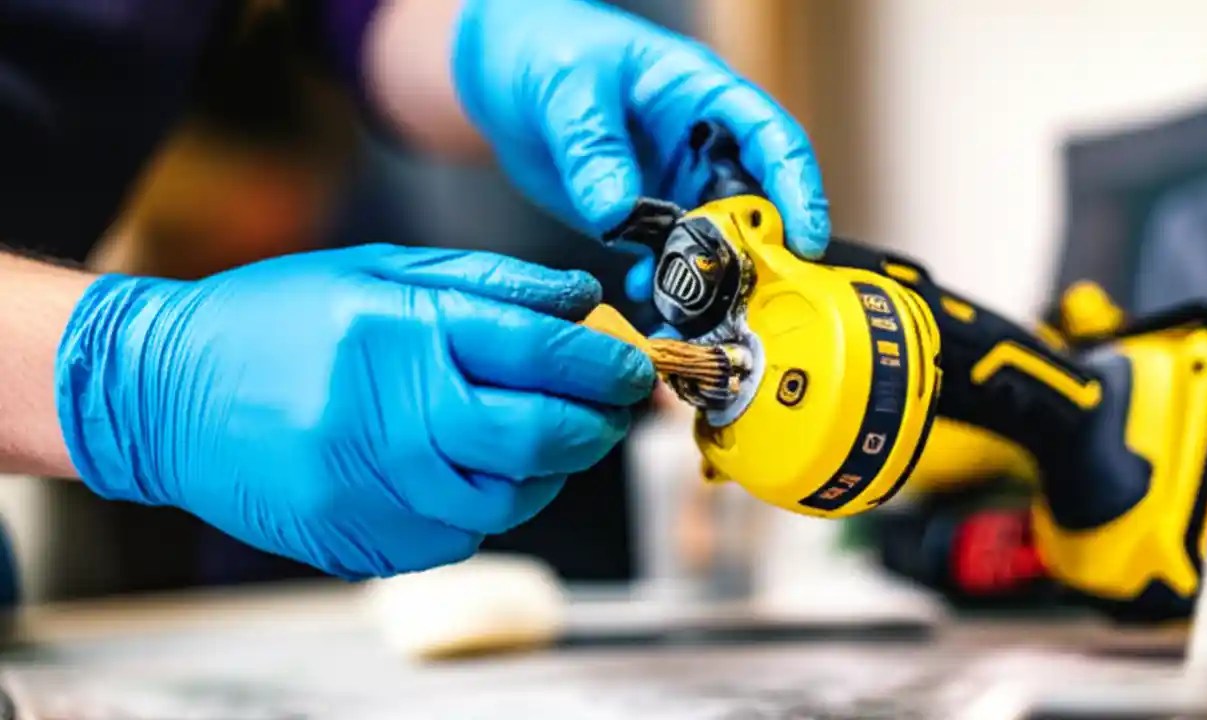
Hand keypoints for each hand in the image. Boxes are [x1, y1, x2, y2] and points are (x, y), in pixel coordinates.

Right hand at [56, 245, 653, 577]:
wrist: (161, 393)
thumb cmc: (272, 318)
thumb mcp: (376, 271)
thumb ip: (486, 284)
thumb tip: (578, 301)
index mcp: (395, 333)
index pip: (536, 351)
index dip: (602, 362)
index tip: (631, 366)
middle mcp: (386, 416)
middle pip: (535, 436)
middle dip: (594, 424)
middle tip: (611, 408)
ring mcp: (368, 489)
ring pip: (506, 498)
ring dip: (550, 470)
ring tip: (551, 437)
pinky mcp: (354, 539)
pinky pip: (457, 536)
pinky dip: (491, 505)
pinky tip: (483, 471)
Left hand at [451, 0, 829, 299]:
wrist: (498, 76)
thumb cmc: (544, 50)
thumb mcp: (567, 87)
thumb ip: (592, 146)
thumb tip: (616, 210)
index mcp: (703, 96)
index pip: (772, 139)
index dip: (797, 188)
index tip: (803, 238)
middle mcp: (700, 147)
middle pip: (755, 204)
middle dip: (762, 254)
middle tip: (755, 298)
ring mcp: (673, 188)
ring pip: (716, 243)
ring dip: (714, 283)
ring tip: (702, 317)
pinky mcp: (641, 221)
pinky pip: (668, 263)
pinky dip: (665, 289)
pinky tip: (647, 302)